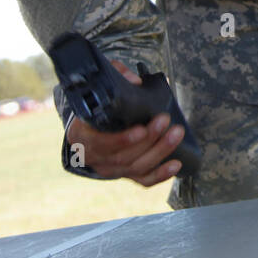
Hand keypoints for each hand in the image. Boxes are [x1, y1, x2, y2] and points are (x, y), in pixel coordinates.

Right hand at [64, 60, 186, 185]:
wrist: (87, 131)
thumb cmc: (95, 109)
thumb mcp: (98, 90)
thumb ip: (115, 78)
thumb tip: (135, 81)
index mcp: (82, 135)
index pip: (99, 142)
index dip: (122, 139)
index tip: (141, 128)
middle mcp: (94, 157)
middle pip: (123, 156)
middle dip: (149, 139)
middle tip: (165, 120)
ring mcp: (110, 169)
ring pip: (136, 167)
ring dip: (160, 151)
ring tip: (176, 133)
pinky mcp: (125, 175)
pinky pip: (143, 180)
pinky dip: (161, 174)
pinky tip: (176, 164)